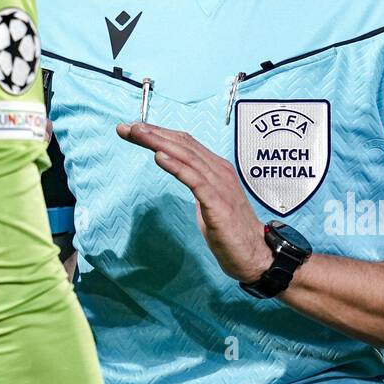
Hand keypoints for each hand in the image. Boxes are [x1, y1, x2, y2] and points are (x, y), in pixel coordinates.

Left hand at [117, 121, 272, 282]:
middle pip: (183, 144)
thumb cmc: (230, 230)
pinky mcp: (218, 203)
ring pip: (186, 157)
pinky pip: (194, 180)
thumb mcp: (208, 200)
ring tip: (138, 134)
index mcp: (216, 169)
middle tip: (127, 127)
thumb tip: (178, 170)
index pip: (185, 143)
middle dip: (153, 134)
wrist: (255, 256)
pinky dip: (176, 166)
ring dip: (159, 143)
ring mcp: (219, 186)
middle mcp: (219, 171)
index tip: (135, 129)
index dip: (160, 133)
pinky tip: (159, 157)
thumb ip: (196, 182)